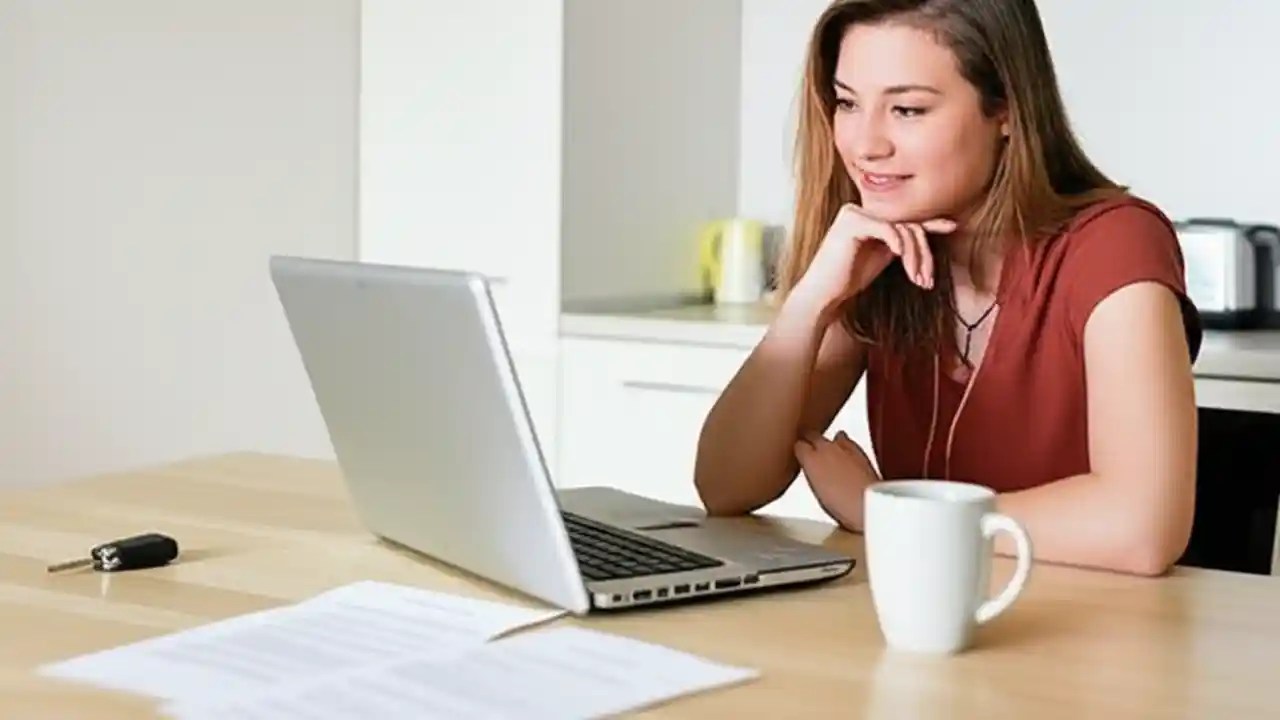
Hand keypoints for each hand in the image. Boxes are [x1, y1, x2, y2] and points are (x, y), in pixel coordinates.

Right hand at [791, 203, 954, 317]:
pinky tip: (901, 258)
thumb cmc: (848, 278)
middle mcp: (859, 210)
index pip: (904, 219)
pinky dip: (899, 244)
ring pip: (902, 229)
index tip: (953, 226)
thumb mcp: (882, 256)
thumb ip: (900, 242)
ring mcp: (854, 214)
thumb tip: (926, 231)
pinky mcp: (852, 222)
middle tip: (927, 280)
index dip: (931, 223)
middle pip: (907, 225)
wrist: (823, 294)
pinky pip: (888, 229)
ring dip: (915, 257)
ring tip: (918, 280)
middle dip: (923, 254)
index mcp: (866, 216)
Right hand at [794, 430, 880, 531]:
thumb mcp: (816, 492)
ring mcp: (844, 446)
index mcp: (809, 458)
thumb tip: (814, 472)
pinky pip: (849, 442)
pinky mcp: (860, 450)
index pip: (798, 445)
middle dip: (812, 441)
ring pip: (833, 435)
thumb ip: (812, 474)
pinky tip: (849, 458)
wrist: (865, 503)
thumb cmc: (841, 504)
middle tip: (812, 451)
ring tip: (832, 455)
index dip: (800, 451)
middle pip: (813, 435)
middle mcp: (825, 448)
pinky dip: (847, 447)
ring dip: (832, 443)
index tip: (800, 455)